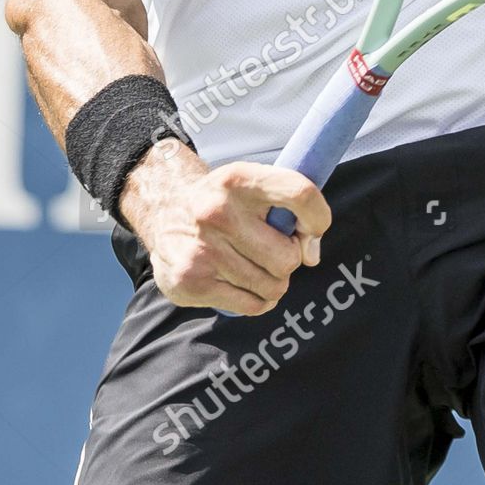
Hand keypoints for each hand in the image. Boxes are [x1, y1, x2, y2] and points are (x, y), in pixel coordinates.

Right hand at [120, 141, 331, 314]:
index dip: (318, 218)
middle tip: (274, 249)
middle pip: (287, 257)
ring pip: (272, 286)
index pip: (300, 193)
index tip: (314, 229)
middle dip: (290, 258)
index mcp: (239, 178)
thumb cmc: (226, 200)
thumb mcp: (255, 183)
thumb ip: (292, 207)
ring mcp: (202, 249)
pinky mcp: (190, 282)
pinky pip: (250, 306)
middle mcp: (217, 211)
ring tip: (257, 265)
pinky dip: (257, 300)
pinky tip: (247, 285)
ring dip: (273, 282)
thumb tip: (311, 254)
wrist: (166, 212)